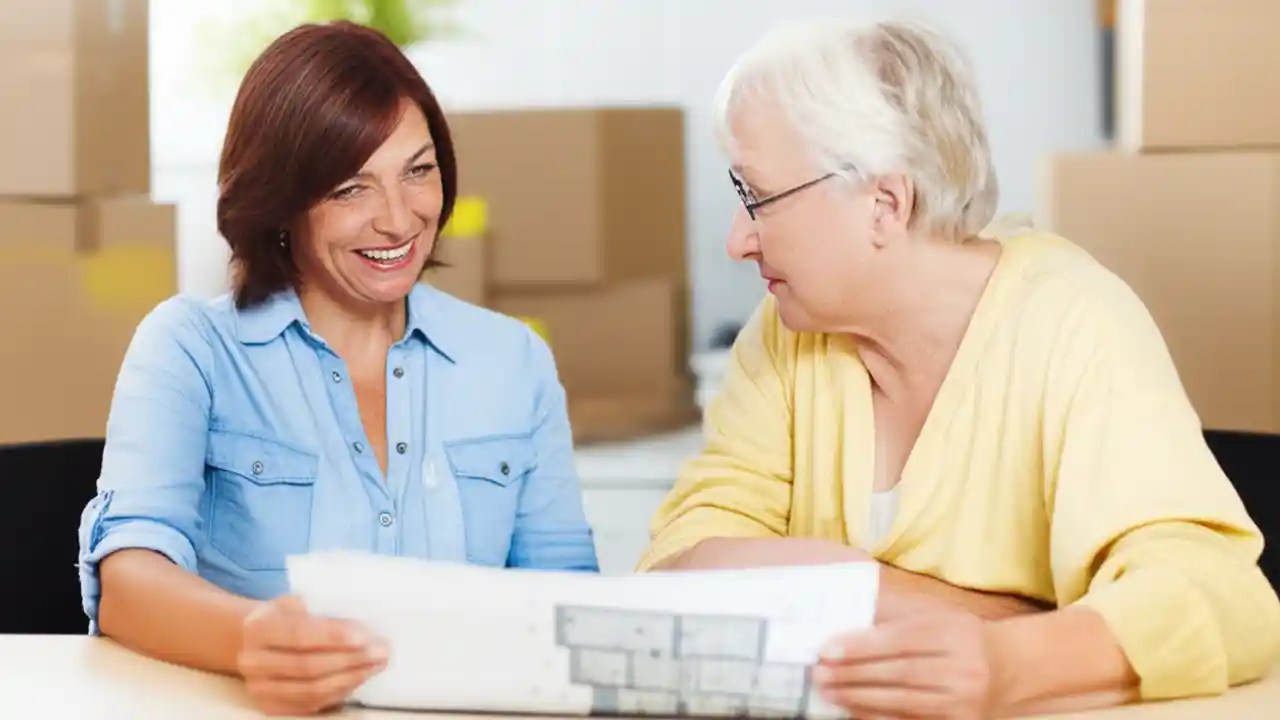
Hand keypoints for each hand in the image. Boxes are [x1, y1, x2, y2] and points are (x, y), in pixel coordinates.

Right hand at [236, 595, 388, 716]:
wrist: (249, 641)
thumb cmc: (282, 617)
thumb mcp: (291, 602)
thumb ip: (316, 607)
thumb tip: (360, 614)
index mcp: (258, 627)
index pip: (299, 634)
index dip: (333, 636)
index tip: (365, 635)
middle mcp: (253, 661)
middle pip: (308, 666)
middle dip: (350, 659)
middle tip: (381, 651)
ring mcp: (260, 688)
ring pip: (312, 689)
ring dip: (350, 677)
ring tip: (376, 665)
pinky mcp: (270, 706)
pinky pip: (311, 704)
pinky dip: (339, 692)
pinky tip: (358, 677)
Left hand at [812, 606, 1004, 719]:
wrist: (1011, 669)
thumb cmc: (962, 638)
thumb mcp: (937, 618)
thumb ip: (896, 622)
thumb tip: (843, 631)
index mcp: (954, 632)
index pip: (900, 640)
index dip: (860, 646)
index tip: (827, 649)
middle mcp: (963, 668)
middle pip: (898, 672)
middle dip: (853, 674)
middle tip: (819, 674)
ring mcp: (963, 701)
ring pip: (902, 701)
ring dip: (859, 698)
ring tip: (829, 692)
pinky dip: (878, 717)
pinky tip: (853, 711)